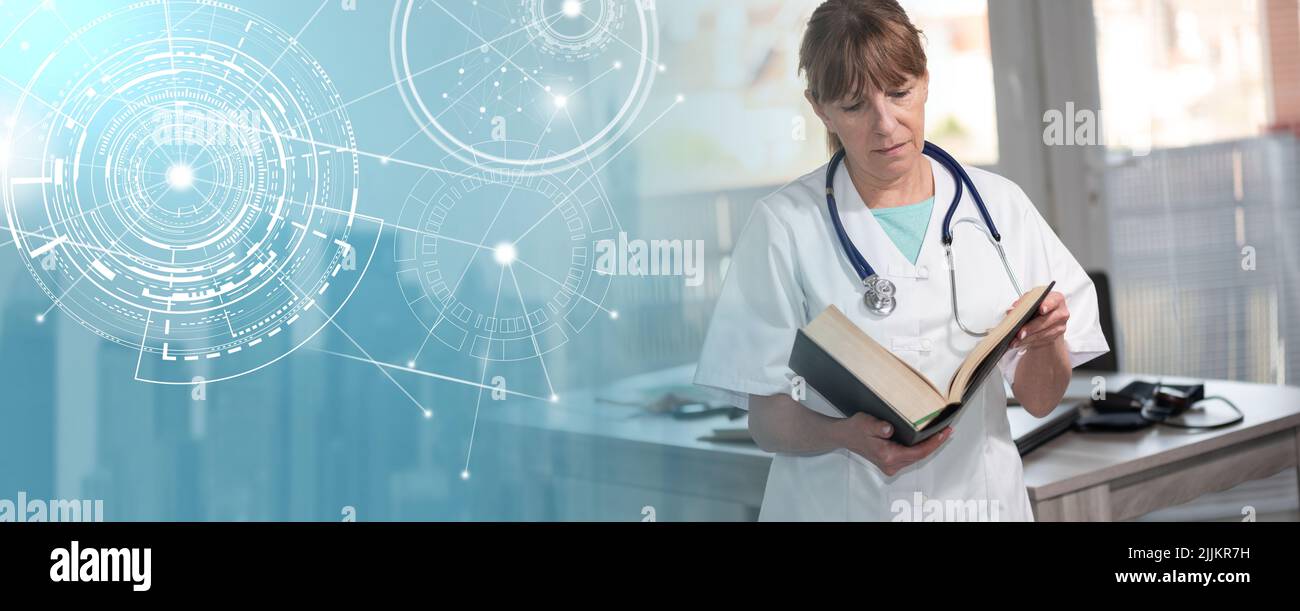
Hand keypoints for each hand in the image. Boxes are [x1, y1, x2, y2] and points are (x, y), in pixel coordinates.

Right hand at [835, 412, 951, 476]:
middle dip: (935, 444)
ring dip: (929, 447)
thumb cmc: (855, 429)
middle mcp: (891, 464)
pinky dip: (920, 448)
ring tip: (941, 434)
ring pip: (916, 457)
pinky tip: (926, 440)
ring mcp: (891, 465)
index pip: (918, 452)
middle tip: (948, 431)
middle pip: (920, 456)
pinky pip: (911, 456)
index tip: (945, 433)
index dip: (934, 443)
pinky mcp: (891, 463)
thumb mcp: (866, 423)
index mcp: (887, 456)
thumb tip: (889, 430)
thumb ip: (878, 427)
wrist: (844, 436)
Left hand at [1008, 291, 1067, 350]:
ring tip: (1014, 341)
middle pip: (1045, 321)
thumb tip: (1011, 310)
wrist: (1047, 316)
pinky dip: (1027, 342)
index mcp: (1056, 298)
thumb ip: (1021, 303)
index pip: (1053, 301)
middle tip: (1019, 333)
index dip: (1047, 305)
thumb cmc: (1037, 305)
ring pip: (1042, 333)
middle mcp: (1061, 312)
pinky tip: (1018, 343)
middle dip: (1030, 328)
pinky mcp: (1056, 336)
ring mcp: (1060, 325)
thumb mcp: (1030, 300)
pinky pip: (1040, 340)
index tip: (1041, 309)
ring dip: (1026, 338)